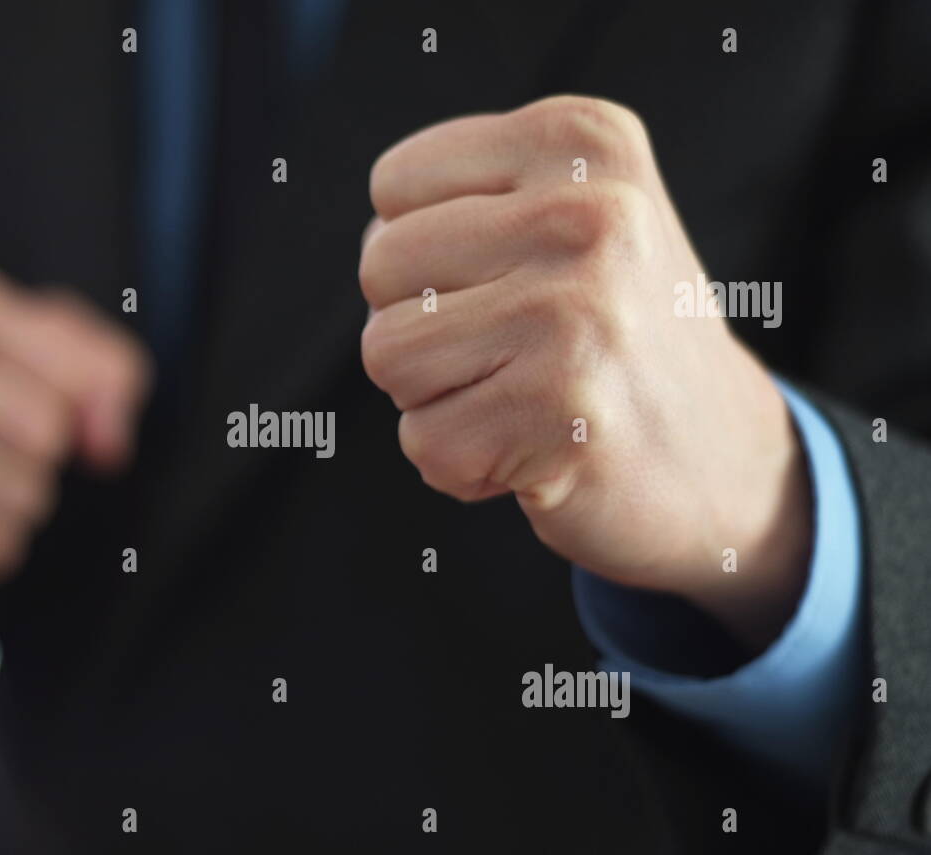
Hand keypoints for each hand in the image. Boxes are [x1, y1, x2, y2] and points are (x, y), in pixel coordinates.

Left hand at [359, 96, 809, 650]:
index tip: (507, 283)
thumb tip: (377, 246)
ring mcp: (580, 312)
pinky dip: (463, 466)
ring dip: (435, 398)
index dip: (422, 255)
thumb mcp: (568, 217)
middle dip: (420, 326)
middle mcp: (590, 212)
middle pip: (380, 266)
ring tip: (522, 397)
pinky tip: (537, 451)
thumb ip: (467, 201)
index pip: (394, 187)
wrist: (726, 462)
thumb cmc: (613, 338)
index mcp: (581, 141)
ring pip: (386, 352)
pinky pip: (424, 442)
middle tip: (512, 352)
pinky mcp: (563, 411)